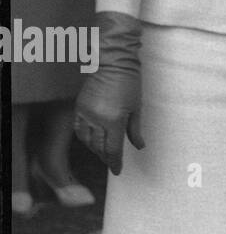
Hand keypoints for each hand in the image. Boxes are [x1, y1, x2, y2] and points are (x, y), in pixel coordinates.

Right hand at [74, 11, 145, 175]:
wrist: (114, 63)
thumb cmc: (130, 83)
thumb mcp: (137, 107)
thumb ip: (135, 130)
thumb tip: (139, 146)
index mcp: (114, 120)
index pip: (113, 149)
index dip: (115, 162)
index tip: (117, 170)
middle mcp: (97, 119)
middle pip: (99, 147)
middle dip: (106, 157)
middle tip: (111, 162)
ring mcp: (86, 113)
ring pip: (87, 140)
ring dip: (95, 149)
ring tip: (102, 153)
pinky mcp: (79, 107)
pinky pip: (78, 129)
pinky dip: (84, 138)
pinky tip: (90, 140)